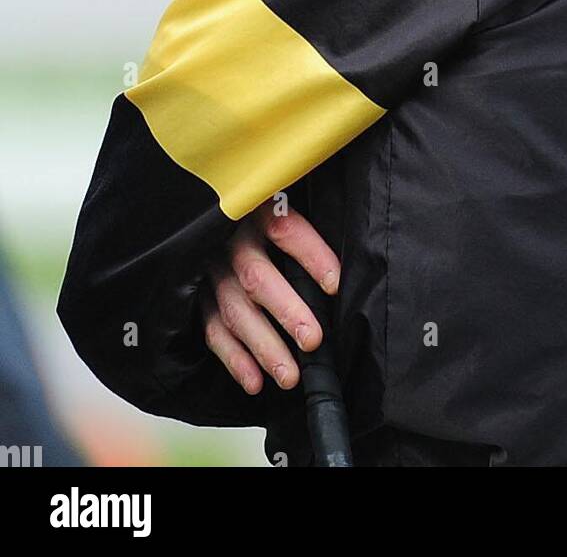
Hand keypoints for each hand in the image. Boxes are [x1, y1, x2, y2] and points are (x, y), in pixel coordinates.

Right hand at [200, 197, 340, 394]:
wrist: (214, 220)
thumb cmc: (265, 217)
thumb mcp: (282, 206)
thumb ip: (306, 228)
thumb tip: (345, 266)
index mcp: (257, 210)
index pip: (285, 228)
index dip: (311, 255)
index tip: (335, 284)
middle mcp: (230, 241)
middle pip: (257, 277)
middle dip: (286, 311)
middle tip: (312, 339)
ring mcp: (212, 271)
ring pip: (235, 310)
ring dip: (263, 346)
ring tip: (289, 376)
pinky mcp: (199, 297)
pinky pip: (212, 331)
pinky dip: (233, 359)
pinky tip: (255, 381)